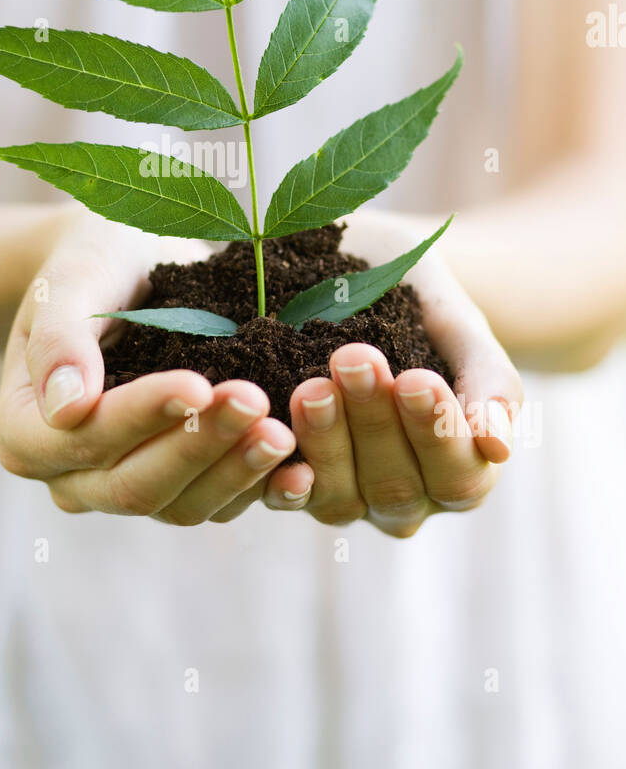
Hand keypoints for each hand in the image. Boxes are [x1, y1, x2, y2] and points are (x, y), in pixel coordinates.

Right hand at [0, 207, 296, 521]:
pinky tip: (303, 464)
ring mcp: (127, 486)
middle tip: (255, 402)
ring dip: (236, 472)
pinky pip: (218, 502)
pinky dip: (260, 487)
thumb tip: (65, 409)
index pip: (86, 439)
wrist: (127, 267)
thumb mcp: (69, 280)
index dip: (142, 417)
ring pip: (182, 505)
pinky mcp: (180, 485)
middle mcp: (72, 477)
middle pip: (135, 486)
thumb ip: (59, 338)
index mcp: (25, 432)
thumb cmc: (91, 263)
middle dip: (200, 445)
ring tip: (284, 430)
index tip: (197, 383)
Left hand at [261, 210, 522, 536]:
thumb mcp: (459, 326)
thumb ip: (488, 383)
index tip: (415, 378)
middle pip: (397, 487)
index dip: (436, 434)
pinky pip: (284, 495)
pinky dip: (279, 477)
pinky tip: (271, 443)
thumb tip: (498, 447)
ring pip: (340, 497)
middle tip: (355, 360)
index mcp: (459, 469)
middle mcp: (405, 498)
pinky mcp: (292, 483)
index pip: (457, 476)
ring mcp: (347, 497)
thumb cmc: (420, 300)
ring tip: (313, 386)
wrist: (359, 270)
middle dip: (375, 423)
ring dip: (326, 442)